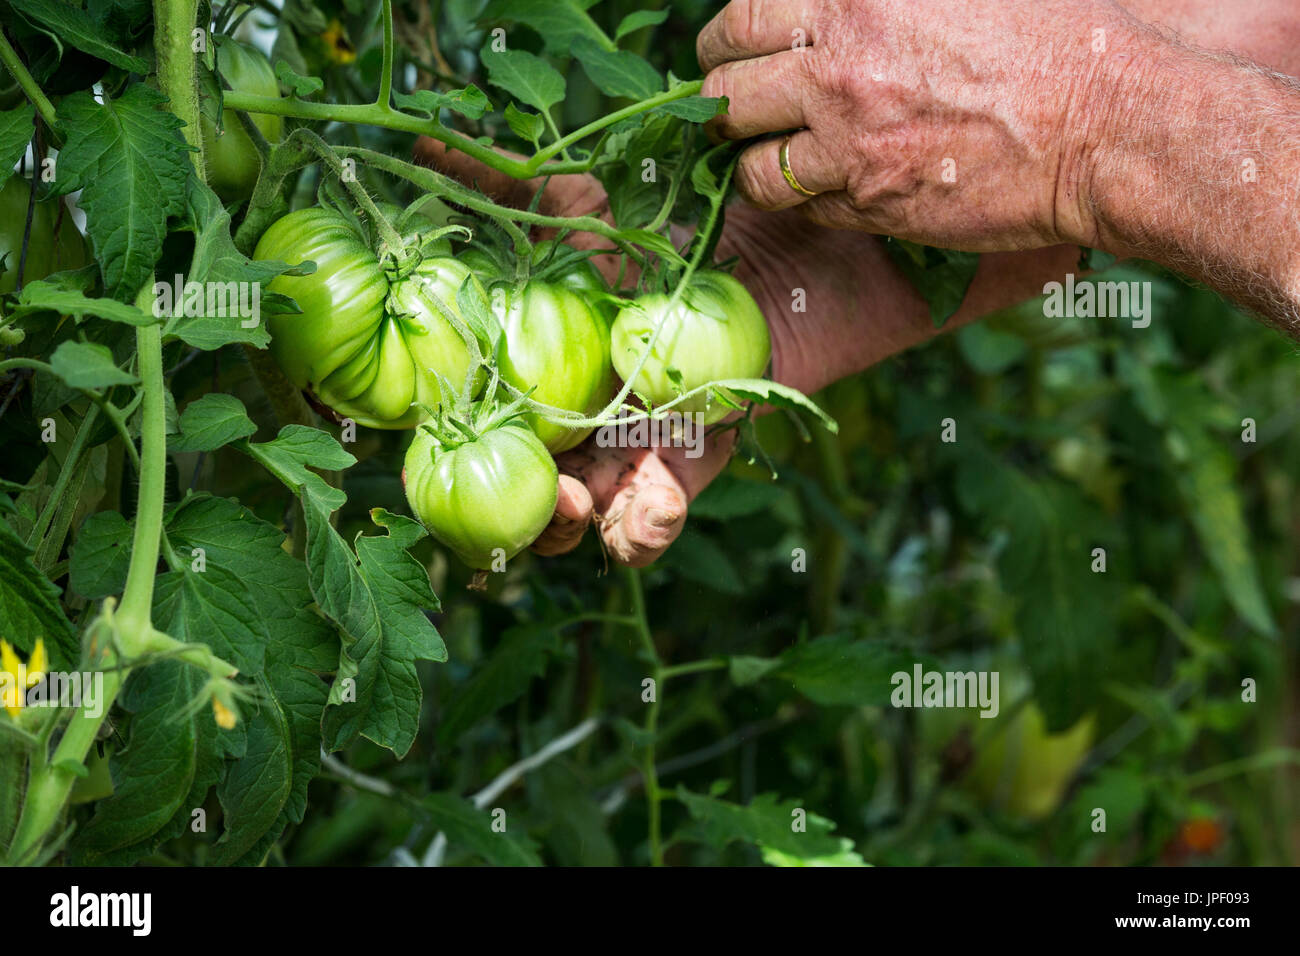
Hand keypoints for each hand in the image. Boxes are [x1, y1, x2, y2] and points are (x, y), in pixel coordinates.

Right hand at [414, 139, 914, 564]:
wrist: (804, 228)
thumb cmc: (693, 210)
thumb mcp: (590, 195)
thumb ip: (507, 186)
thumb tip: (422, 146)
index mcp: (541, 353)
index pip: (477, 412)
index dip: (441, 440)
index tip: (423, 443)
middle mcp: (581, 403)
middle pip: (521, 476)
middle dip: (501, 499)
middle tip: (500, 486)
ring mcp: (637, 433)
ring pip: (585, 507)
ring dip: (566, 526)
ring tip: (573, 507)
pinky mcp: (700, 450)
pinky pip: (663, 506)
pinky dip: (647, 525)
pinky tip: (650, 511)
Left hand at [697, 0, 1145, 251]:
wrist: (1106, 122)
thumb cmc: (1053, 34)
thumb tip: (829, 2)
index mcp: (849, 1)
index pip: (740, 19)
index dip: (727, 42)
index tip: (732, 54)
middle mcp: (836, 72)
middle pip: (725, 97)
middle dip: (721, 107)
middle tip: (735, 112)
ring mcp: (850, 146)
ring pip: (752, 169)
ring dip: (755, 165)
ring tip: (772, 159)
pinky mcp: (873, 205)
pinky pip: (804, 211)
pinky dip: (807, 203)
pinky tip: (832, 187)